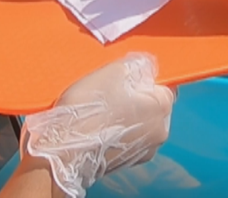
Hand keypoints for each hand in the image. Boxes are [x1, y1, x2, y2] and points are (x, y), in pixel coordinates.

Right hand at [21, 53, 174, 197]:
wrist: (65, 152)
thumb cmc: (91, 108)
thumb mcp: (114, 71)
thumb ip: (138, 64)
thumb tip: (147, 67)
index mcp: (162, 107)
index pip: (162, 85)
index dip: (142, 79)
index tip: (121, 81)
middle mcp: (160, 132)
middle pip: (151, 106)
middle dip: (134, 99)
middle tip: (107, 95)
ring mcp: (144, 152)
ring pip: (138, 124)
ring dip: (124, 117)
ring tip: (98, 114)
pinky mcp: (126, 164)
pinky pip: (125, 140)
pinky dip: (115, 134)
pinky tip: (95, 131)